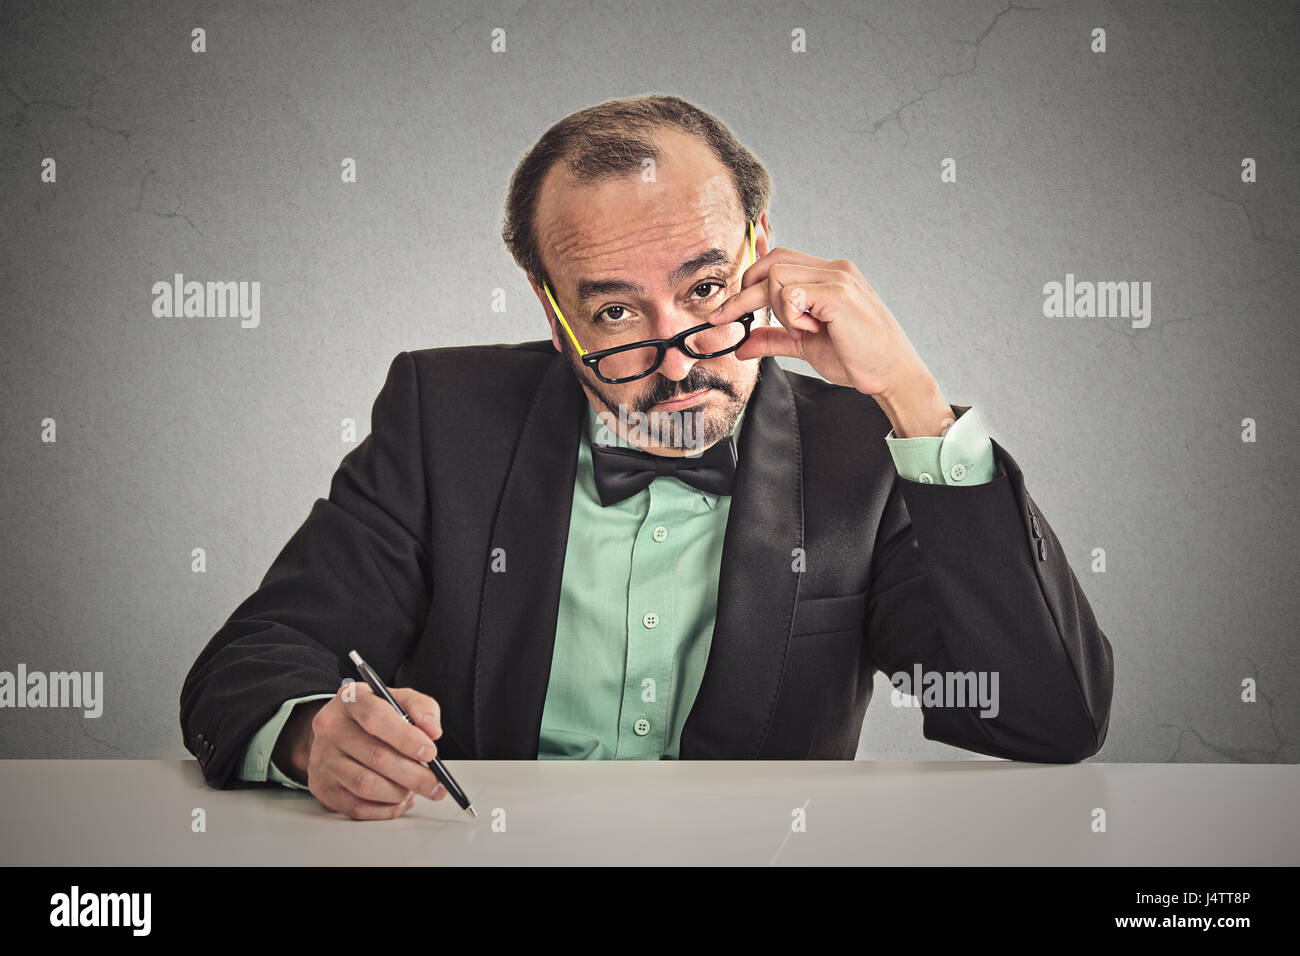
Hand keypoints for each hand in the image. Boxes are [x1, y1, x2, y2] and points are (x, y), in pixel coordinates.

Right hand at [279, 683, 448, 819]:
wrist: (338, 730)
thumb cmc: (376, 715)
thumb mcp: (399, 699)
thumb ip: (421, 708)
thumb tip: (433, 732)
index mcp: (350, 699)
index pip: (376, 717)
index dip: (406, 737)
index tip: (430, 752)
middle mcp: (330, 727)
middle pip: (375, 756)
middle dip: (414, 774)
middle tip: (436, 784)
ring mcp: (322, 758)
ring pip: (366, 785)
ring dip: (399, 792)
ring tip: (415, 789)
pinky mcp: (321, 786)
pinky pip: (356, 807)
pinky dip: (384, 809)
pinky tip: (399, 800)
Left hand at [708, 246, 935, 400]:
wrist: (892, 375)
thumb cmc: (858, 358)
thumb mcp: (806, 346)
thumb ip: (775, 339)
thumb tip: (741, 346)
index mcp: (827, 276)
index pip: (778, 260)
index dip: (750, 277)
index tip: (727, 306)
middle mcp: (834, 270)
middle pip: (771, 263)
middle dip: (744, 294)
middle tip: (730, 319)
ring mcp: (838, 278)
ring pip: (776, 276)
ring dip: (775, 308)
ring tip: (801, 329)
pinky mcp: (838, 294)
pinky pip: (791, 292)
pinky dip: (789, 313)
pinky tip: (811, 328)